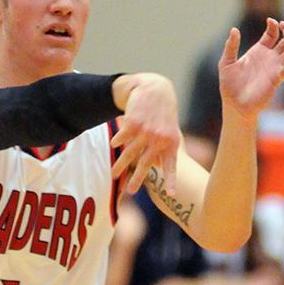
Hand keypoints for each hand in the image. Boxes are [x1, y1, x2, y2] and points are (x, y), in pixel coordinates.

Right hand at [110, 73, 180, 194]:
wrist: (156, 89)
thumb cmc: (163, 113)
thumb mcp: (170, 131)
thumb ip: (164, 149)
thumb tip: (158, 168)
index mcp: (171, 143)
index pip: (171, 166)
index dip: (171, 180)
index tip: (171, 195)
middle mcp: (159, 139)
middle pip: (146, 163)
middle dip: (137, 178)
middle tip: (130, 191)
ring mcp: (146, 131)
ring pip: (130, 153)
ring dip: (120, 165)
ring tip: (114, 174)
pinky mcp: (134, 123)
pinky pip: (122, 138)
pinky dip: (117, 142)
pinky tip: (112, 145)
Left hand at [219, 18, 283, 118]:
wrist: (233, 104)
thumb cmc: (229, 84)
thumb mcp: (226, 62)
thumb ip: (231, 46)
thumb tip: (234, 29)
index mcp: (259, 51)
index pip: (272, 34)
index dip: (274, 25)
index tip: (270, 20)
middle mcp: (270, 58)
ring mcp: (275, 68)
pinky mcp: (277, 79)